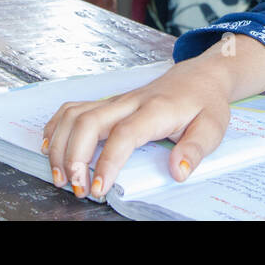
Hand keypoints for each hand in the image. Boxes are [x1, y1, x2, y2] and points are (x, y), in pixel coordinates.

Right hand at [44, 51, 235, 199]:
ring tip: (59, 176)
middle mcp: (129, 102)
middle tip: (76, 188)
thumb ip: (195, 150)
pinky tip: (51, 147)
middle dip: (73, 157)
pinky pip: (72, 109)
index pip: (124, 135)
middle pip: (88, 122)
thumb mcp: (212, 127)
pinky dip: (56, 127)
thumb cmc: (205, 102)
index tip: (99, 189)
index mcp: (155, 110)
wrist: (201, 75)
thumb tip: (178, 172)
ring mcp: (115, 101)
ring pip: (74, 114)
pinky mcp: (108, 103)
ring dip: (60, 144)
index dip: (107, 162)